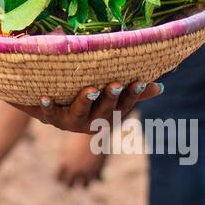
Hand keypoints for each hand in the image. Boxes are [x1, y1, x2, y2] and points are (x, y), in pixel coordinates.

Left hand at [9, 80, 160, 133]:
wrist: (44, 105)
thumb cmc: (82, 95)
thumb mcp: (105, 92)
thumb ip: (130, 91)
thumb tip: (160, 87)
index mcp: (107, 114)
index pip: (124, 106)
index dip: (133, 96)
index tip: (141, 82)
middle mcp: (91, 121)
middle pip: (104, 112)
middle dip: (110, 98)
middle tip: (116, 84)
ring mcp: (70, 121)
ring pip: (80, 114)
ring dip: (85, 102)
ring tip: (90, 90)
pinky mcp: (51, 117)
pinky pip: (49, 114)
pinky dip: (48, 106)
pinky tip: (45, 97)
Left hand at [56, 129, 106, 186]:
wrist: (93, 132)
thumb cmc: (80, 134)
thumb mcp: (71, 145)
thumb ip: (68, 156)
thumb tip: (67, 164)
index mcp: (64, 163)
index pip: (58, 177)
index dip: (60, 177)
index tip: (64, 174)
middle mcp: (73, 170)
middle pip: (69, 184)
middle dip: (71, 182)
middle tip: (74, 179)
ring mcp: (86, 172)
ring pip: (84, 186)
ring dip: (85, 181)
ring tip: (87, 177)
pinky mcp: (97, 171)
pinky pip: (98, 179)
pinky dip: (98, 176)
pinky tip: (99, 171)